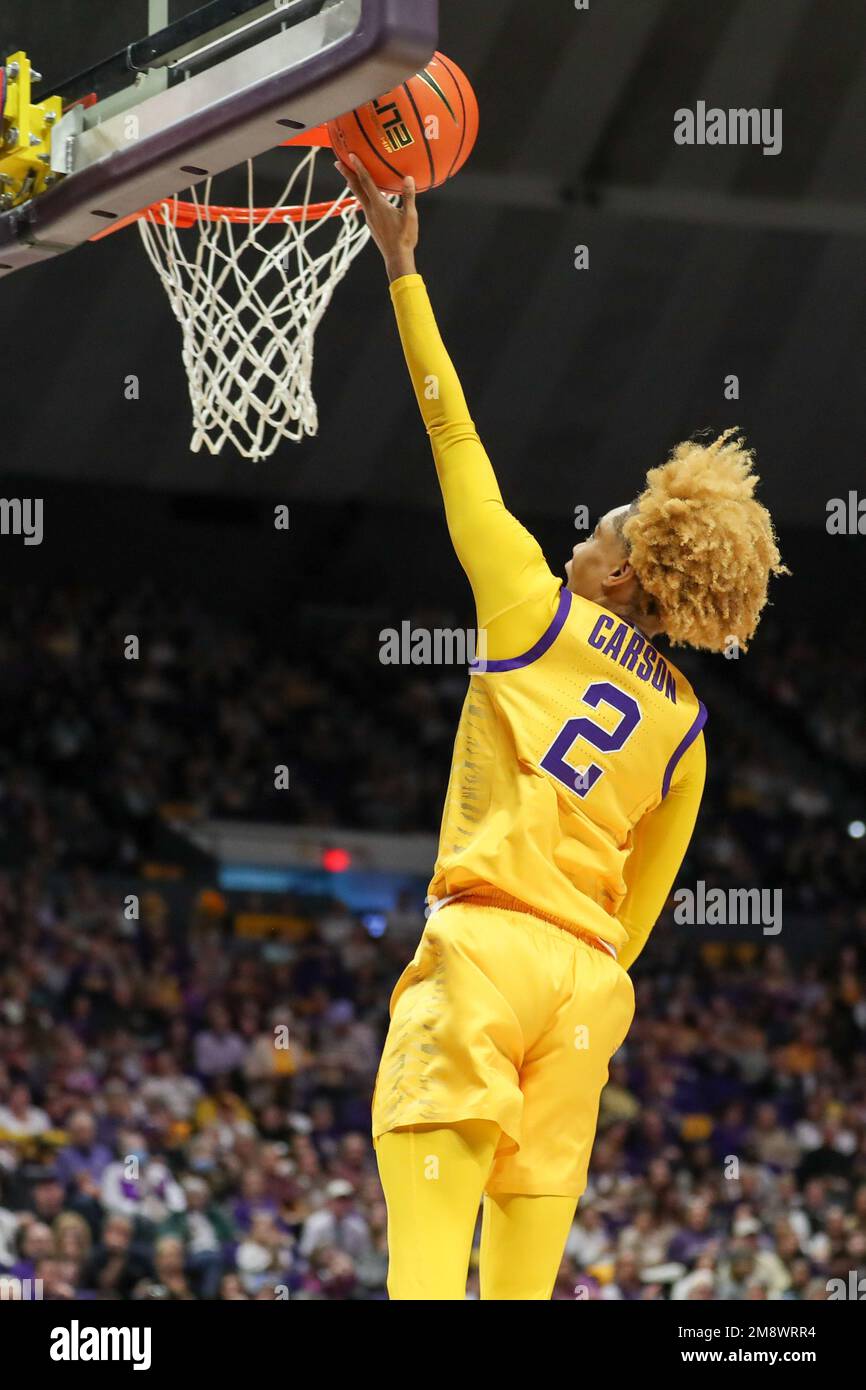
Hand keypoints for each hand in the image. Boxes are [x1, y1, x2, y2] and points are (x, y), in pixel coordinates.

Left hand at [335, 153, 417, 281]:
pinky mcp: (371, 224)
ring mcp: (369, 218)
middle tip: (338, 163)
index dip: (359, 167)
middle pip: (356, 188)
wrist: (397, 258)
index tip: (350, 156)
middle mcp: (370, 210)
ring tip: (349, 176)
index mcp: (378, 205)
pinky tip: (367, 196)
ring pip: (359, 197)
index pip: (366, 182)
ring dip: (353, 185)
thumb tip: (409, 178)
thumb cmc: (405, 238)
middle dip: (347, 174)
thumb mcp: (410, 216)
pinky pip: (365, 205)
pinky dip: (362, 196)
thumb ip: (409, 196)